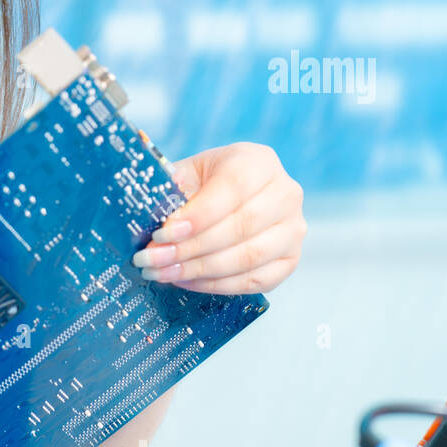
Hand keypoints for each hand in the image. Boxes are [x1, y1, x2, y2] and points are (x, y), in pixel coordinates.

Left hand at [130, 142, 304, 294]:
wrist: (225, 198)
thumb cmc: (202, 184)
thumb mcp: (184, 176)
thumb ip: (170, 195)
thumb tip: (153, 225)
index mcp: (258, 162)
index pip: (233, 188)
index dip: (197, 216)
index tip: (162, 234)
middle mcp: (285, 193)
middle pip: (241, 227)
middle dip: (190, 248)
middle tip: (153, 259)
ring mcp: (292, 229)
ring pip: (248, 257)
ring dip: (199, 270)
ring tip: (163, 273)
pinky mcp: (290, 259)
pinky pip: (255, 280)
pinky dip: (217, 285)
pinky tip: (186, 281)